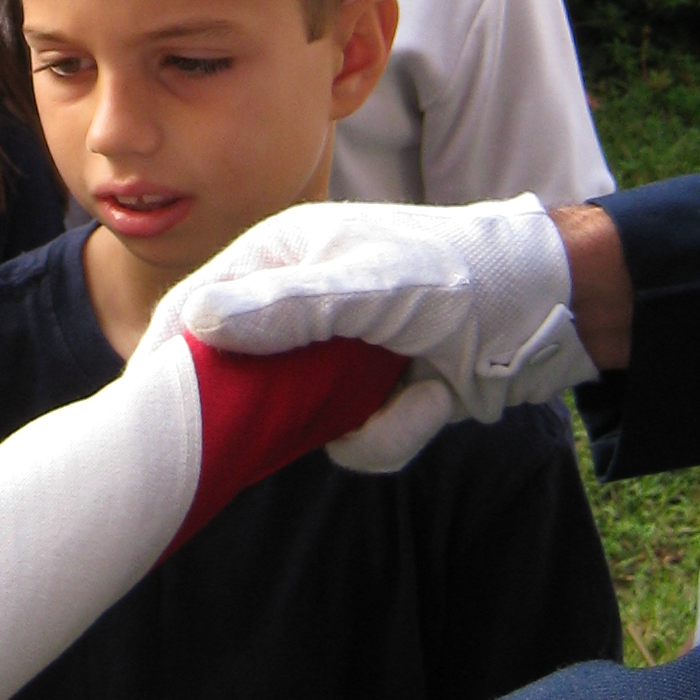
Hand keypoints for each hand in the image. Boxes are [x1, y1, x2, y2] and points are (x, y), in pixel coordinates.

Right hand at [150, 197, 598, 467]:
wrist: (550, 312)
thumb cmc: (463, 275)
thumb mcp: (374, 287)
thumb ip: (289, 307)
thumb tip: (200, 323)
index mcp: (285, 256)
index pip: (201, 304)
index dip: (171, 352)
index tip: (149, 405)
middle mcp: (300, 305)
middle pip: (243, 375)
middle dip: (281, 405)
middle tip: (310, 412)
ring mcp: (333, 356)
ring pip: (298, 423)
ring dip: (362, 419)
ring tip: (410, 386)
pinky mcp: (368, 397)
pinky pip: (351, 442)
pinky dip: (396, 430)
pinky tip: (434, 397)